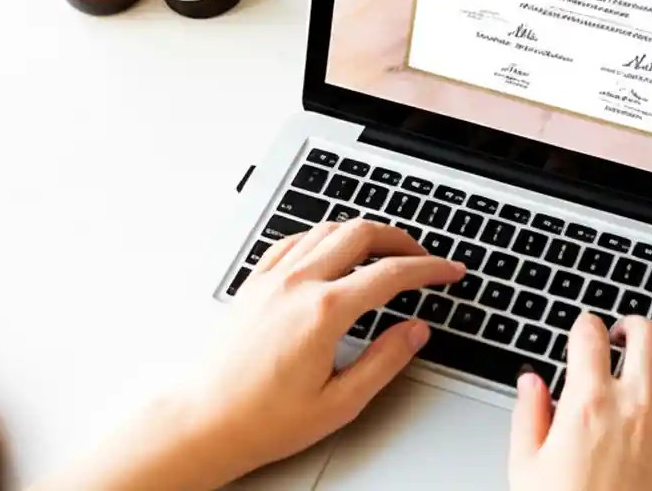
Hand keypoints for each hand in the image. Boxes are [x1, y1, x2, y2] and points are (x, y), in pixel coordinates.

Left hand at [182, 220, 465, 475]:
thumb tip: (415, 332)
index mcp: (323, 311)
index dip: (430, 269)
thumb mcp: (340, 402)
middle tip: (423, 258)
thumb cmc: (261, 420)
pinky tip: (333, 250)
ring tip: (386, 251)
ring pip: (329, 229)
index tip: (449, 272)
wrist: (201, 423)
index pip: (392, 273)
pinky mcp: (255, 284)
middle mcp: (297, 284)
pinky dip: (325, 237)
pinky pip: (295, 240)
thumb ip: (385, 360)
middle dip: (402, 240)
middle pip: (362, 234)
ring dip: (365, 232)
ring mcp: (272, 279)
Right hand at [509, 314, 651, 490]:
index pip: (589, 333)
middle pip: (646, 333)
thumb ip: (529, 415)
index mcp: (588, 403)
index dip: (584, 325)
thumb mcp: (526, 466)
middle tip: (624, 337)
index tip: (585, 332)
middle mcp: (634, 405)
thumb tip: (532, 383)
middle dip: (632, 327)